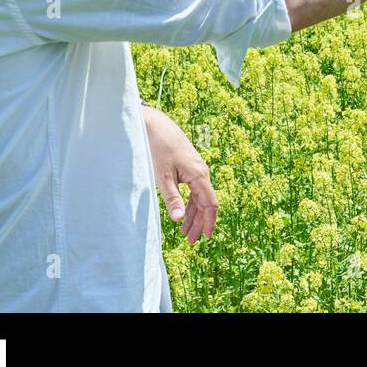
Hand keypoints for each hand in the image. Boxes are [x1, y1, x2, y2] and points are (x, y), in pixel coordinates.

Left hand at [142, 105, 217, 244]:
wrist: (156, 125)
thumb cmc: (159, 149)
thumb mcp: (162, 177)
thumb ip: (172, 198)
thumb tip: (179, 220)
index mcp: (199, 176)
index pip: (210, 204)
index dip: (210, 222)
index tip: (206, 237)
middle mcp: (202, 173)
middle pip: (206, 203)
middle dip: (199, 222)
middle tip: (190, 241)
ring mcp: (196, 170)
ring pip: (199, 197)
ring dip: (193, 215)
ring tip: (184, 232)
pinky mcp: (189, 167)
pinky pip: (194, 190)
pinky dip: (189, 203)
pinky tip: (183, 212)